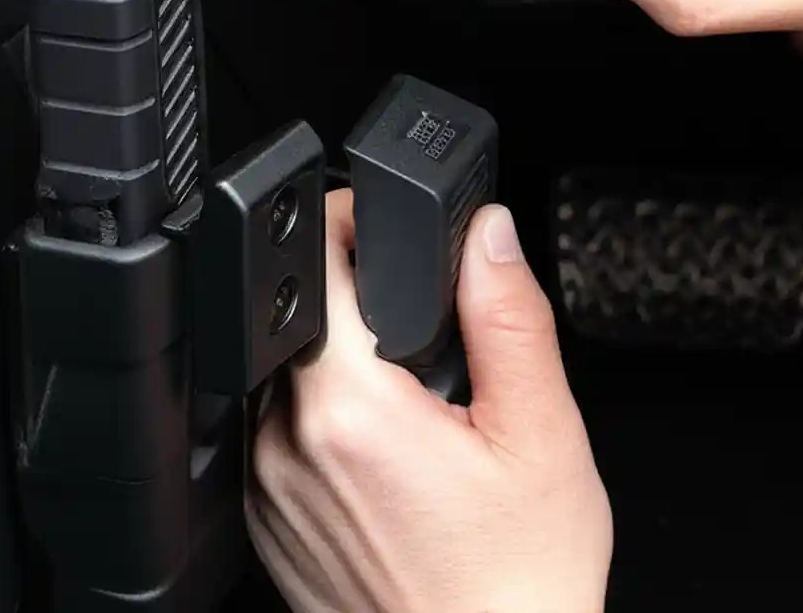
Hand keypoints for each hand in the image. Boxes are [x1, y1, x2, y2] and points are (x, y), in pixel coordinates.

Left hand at [246, 189, 612, 612]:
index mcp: (351, 409)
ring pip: (291, 379)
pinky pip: (280, 438)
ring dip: (342, 371)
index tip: (386, 233)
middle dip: (363, 311)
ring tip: (416, 418)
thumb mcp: (539, 435)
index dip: (353, 226)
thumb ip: (507, 318)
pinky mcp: (263, 519)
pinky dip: (324, 429)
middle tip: (432, 353)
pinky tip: (384, 465)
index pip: (321, 266)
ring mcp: (266, 486)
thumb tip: (488, 236)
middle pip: (307, 322)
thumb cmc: (515, 583)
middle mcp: (287, 443)